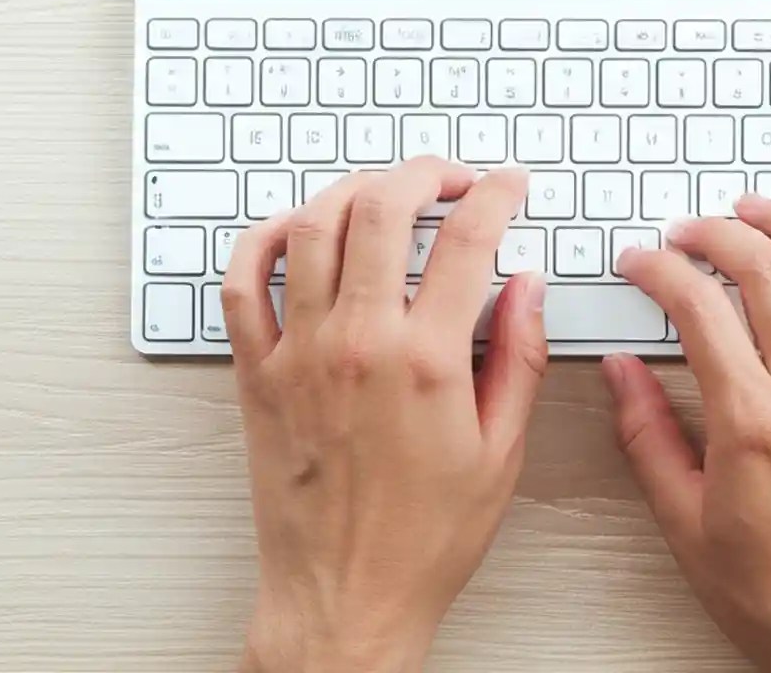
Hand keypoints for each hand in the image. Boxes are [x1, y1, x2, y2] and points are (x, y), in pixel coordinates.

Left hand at [221, 158, 546, 672]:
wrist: (345, 597)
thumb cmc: (424, 539)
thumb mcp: (500, 452)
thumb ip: (518, 358)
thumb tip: (527, 290)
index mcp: (428, 362)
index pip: (467, 241)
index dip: (495, 195)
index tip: (507, 186)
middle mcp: (357, 344)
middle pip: (383, 208)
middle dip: (424, 173)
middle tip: (449, 177)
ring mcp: (298, 354)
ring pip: (314, 227)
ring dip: (353, 190)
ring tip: (384, 192)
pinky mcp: (257, 374)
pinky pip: (243, 282)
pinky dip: (267, 239)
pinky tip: (299, 231)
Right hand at [605, 196, 770, 672]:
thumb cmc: (770, 594)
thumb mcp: (683, 520)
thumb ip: (646, 435)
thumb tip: (622, 369)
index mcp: (751, 421)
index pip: (698, 306)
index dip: (659, 269)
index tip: (640, 263)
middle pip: (768, 269)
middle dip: (718, 231)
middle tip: (691, 230)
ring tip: (762, 212)